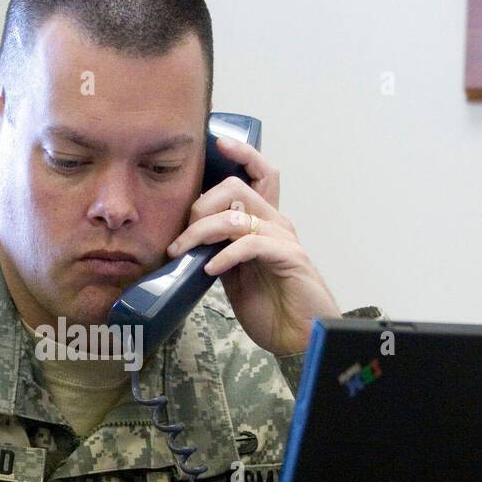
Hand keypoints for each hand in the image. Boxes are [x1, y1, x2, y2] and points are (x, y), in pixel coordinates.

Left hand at [167, 136, 340, 355]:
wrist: (300, 339)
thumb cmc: (271, 309)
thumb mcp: (236, 277)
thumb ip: (219, 252)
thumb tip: (187, 242)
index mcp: (266, 223)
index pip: (261, 174)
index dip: (242, 154)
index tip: (218, 143)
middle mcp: (278, 224)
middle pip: (237, 188)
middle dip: (200, 206)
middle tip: (181, 236)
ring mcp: (284, 240)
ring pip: (236, 215)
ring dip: (200, 232)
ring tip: (181, 252)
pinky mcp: (289, 258)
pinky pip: (249, 244)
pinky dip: (224, 255)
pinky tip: (210, 270)